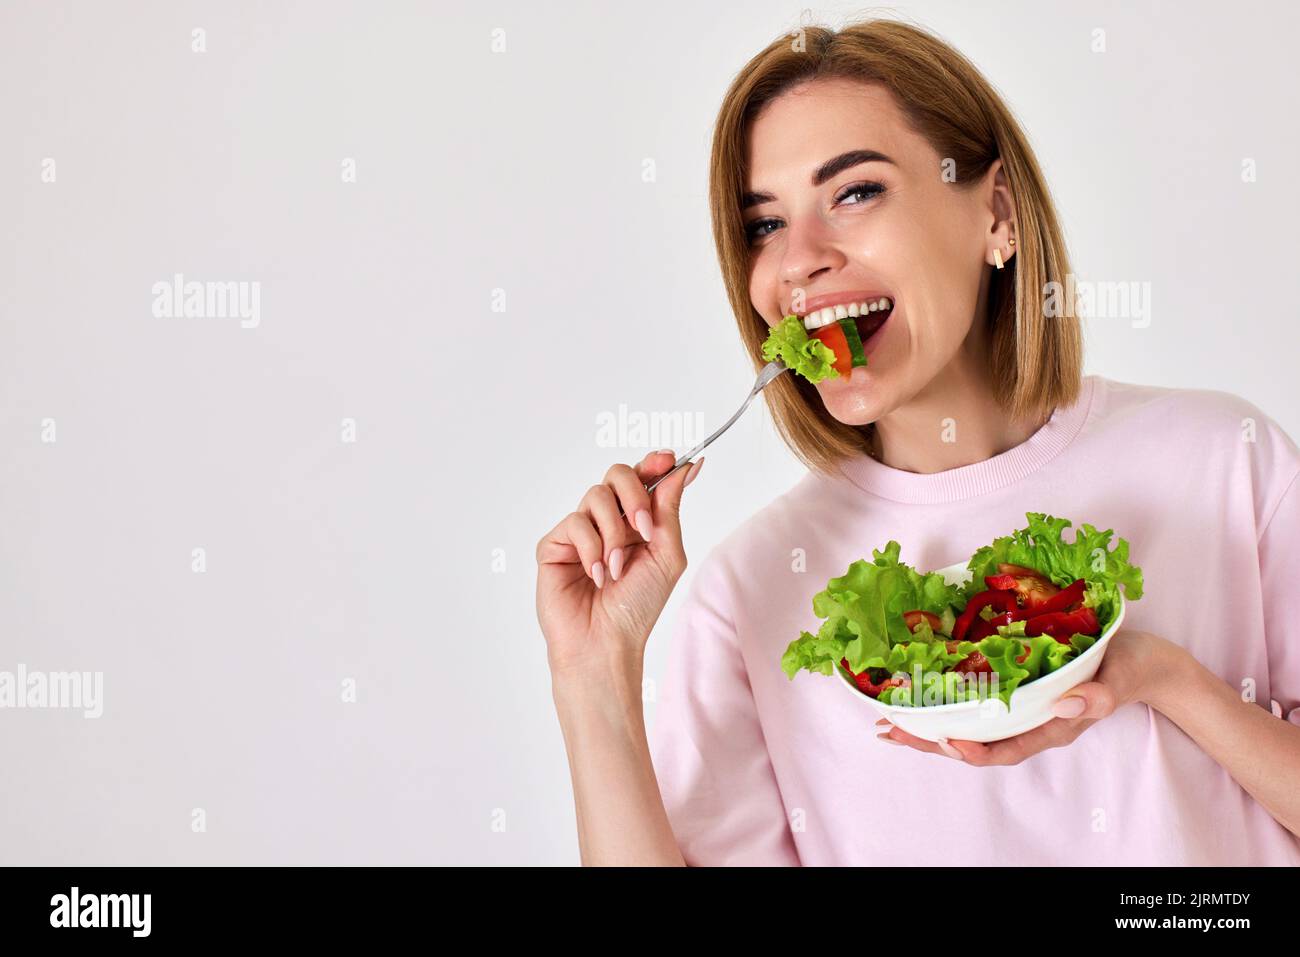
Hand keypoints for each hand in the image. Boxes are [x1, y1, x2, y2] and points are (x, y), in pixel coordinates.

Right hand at [536, 451, 703, 683]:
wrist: (606, 642)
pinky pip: (575, 523)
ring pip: (596, 496)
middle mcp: (608, 521)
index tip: (669, 460)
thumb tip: (686, 466)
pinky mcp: (555, 544)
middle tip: (645, 528)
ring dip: (614, 533)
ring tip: (617, 568)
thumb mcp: (666, 554)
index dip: (654, 464)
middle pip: (617, 475)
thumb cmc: (638, 606)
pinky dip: (592, 549)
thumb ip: (670, 509)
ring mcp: (580, 531)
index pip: (643, 478)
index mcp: (637, 522)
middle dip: (634, 495)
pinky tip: (596, 575)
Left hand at [874, 629, 1186, 764]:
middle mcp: (1030, 723)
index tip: (943, 741)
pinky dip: (945, 702)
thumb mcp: (1120, 679)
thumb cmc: (1129, 669)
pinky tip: (920, 695)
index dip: (973, 750)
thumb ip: (1099, 696)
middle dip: (931, 740)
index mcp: (1052, 727)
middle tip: (890, 731)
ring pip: (969, 725)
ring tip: (890, 721)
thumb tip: (1067, 702)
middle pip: (974, 742)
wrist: (1139, 659)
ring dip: (929, 725)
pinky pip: (975, 703)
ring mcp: (1020, 708)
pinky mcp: (1015, 688)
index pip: (1005, 749)